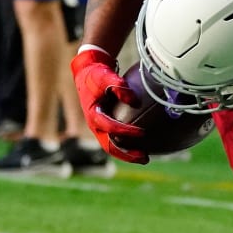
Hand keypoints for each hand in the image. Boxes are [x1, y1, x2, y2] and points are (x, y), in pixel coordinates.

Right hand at [70, 48, 148, 163]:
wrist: (87, 74)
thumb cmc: (97, 75)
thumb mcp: (105, 76)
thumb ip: (118, 86)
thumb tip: (135, 101)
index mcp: (93, 115)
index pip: (110, 127)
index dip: (126, 131)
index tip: (142, 132)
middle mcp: (95, 125)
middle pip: (110, 146)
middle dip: (127, 155)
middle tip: (145, 158)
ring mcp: (99, 127)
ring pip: (112, 147)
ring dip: (127, 154)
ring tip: (145, 158)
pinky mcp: (104, 126)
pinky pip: (115, 140)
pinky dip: (127, 146)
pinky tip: (142, 145)